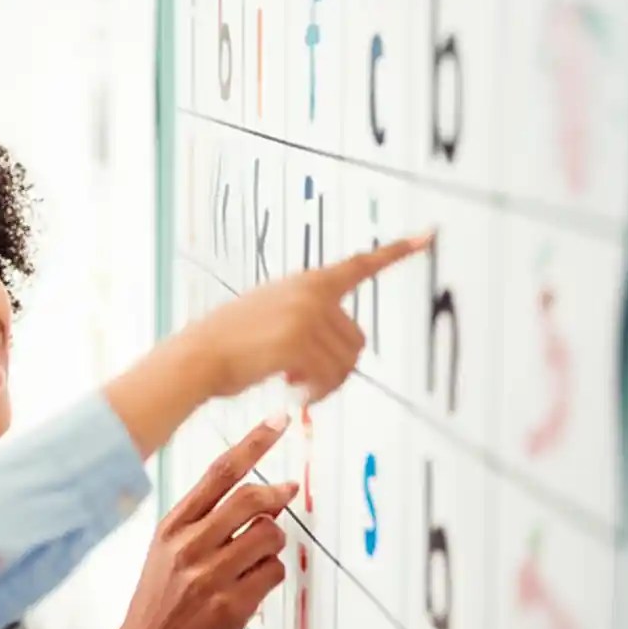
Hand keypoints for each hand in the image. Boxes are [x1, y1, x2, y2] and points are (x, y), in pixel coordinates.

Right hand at [71, 417, 294, 628]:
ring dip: (272, 544)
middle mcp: (190, 545)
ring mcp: (211, 575)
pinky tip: (251, 586)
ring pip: (270, 535)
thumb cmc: (161, 599)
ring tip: (254, 558)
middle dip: (276, 494)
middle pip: (251, 498)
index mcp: (173, 525)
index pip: (220, 472)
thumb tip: (262, 494)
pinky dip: (270, 575)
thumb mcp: (169, 549)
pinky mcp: (232, 605)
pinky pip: (274, 572)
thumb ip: (207, 519)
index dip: (254, 442)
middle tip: (287, 491)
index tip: (278, 421)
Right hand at [197, 232, 432, 401]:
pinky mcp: (298, 340)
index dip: (397, 251)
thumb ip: (307, 322)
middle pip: (357, 341)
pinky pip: (328, 378)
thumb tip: (339, 359)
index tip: (430, 235)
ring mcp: (306, 315)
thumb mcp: (271, 317)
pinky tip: (290, 391)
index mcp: (306, 282)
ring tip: (292, 383)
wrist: (198, 356)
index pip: (359, 265)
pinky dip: (314, 393)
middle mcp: (311, 293)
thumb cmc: (228, 344)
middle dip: (337, 368)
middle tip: (306, 380)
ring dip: (323, 383)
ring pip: (345, 364)